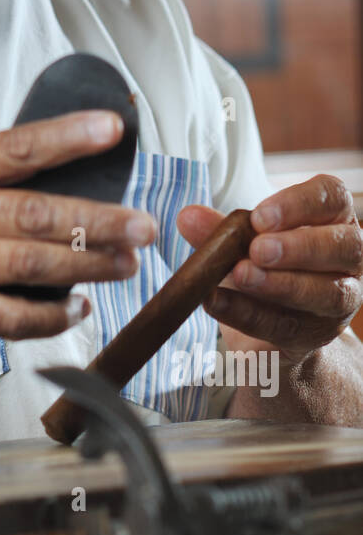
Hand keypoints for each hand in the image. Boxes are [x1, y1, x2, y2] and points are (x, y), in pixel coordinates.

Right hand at [0, 111, 156, 343]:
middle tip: (143, 224)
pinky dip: (50, 318)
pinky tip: (79, 308)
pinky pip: (10, 320)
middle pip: (35, 217)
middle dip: (98, 222)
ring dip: (87, 268)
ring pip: (30, 270)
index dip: (66, 138)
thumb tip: (49, 155)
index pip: (15, 149)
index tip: (111, 130)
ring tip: (127, 263)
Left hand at [177, 175, 362, 367]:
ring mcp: (339, 302)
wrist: (269, 331)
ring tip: (240, 275)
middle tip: (256, 248)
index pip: (333, 197)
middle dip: (298, 246)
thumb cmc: (261, 269)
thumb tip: (187, 216)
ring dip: (281, 283)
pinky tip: (217, 302)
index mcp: (333, 219)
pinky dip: (248, 314)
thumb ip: (220, 230)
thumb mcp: (239, 244)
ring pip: (327, 292)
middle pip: (343, 246)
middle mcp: (348, 259)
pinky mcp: (315, 337)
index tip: (260, 215)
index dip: (300, 203)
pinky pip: (287, 326)